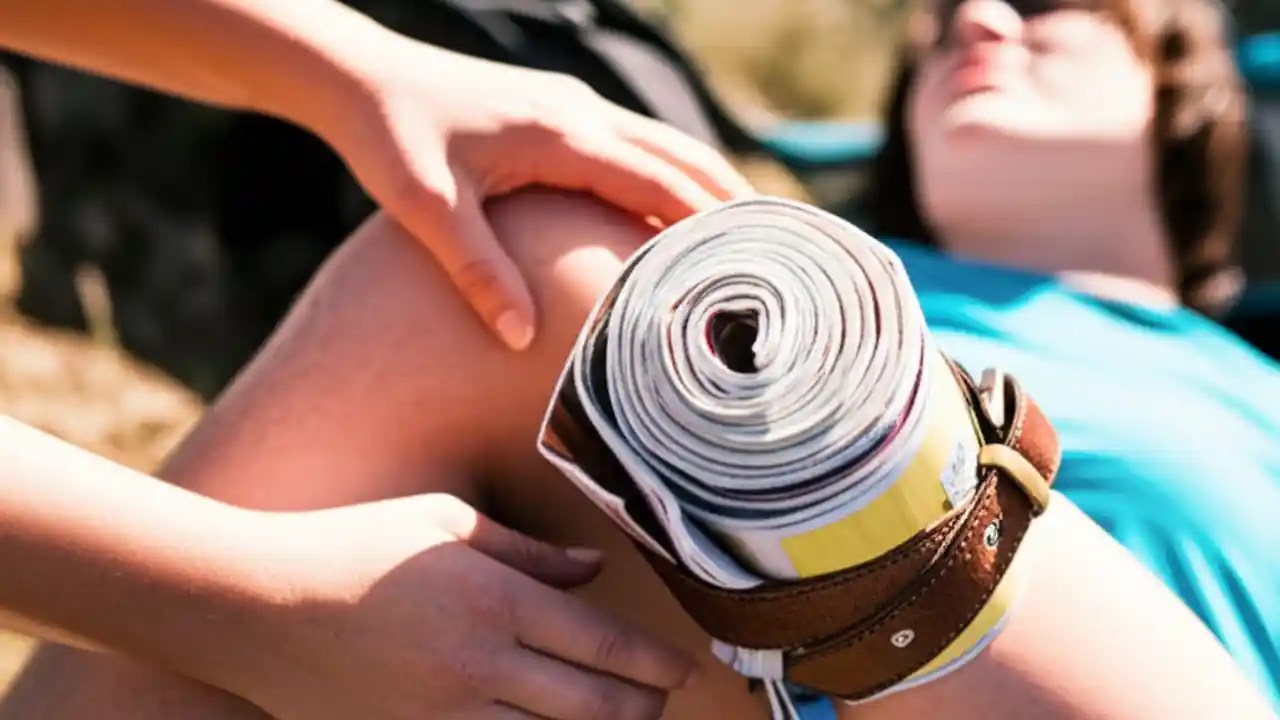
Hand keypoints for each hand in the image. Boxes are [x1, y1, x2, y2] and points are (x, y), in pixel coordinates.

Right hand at [230, 494, 696, 719]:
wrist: (259, 606)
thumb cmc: (356, 547)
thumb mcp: (446, 525)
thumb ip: (530, 553)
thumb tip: (593, 572)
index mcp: (496, 599)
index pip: (605, 644)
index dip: (658, 664)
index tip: (686, 669)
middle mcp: (481, 663)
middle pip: (596, 708)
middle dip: (644, 708)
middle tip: (662, 699)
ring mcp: (446, 714)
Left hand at [298, 36, 754, 350]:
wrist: (361, 77)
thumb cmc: (389, 138)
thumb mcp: (426, 208)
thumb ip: (477, 270)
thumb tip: (522, 338)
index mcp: (564, 136)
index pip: (661, 184)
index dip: (711, 227)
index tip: (753, 267)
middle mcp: (582, 113)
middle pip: (684, 158)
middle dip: (733, 205)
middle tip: (780, 256)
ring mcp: (575, 106)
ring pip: (666, 145)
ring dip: (708, 186)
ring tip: (746, 238)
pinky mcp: (560, 110)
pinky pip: (637, 143)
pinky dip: (671, 176)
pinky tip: (673, 211)